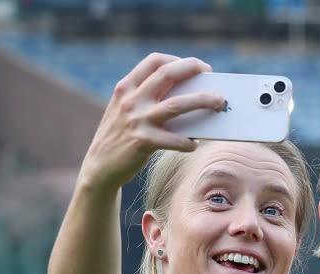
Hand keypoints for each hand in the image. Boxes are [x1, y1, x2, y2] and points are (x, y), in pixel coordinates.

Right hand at [77, 53, 224, 192]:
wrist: (100, 166)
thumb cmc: (122, 136)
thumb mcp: (127, 110)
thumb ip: (148, 98)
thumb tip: (189, 95)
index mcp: (126, 87)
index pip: (154, 61)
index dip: (178, 60)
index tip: (196, 66)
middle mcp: (130, 99)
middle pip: (167, 75)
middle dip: (193, 69)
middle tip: (212, 75)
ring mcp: (136, 120)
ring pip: (177, 105)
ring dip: (202, 101)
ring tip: (219, 102)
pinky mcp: (142, 142)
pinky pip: (174, 140)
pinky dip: (188, 142)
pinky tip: (195, 144)